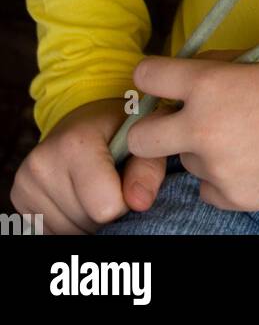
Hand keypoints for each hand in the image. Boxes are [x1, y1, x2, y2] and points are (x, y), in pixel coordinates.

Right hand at [10, 96, 171, 233]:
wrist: (83, 118)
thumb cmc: (118, 128)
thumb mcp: (141, 139)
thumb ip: (148, 169)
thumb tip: (140, 203)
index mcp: (75, 143)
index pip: (106, 207)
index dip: (124, 201)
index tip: (125, 179)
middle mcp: (42, 162)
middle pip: (87, 222)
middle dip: (105, 212)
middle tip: (109, 182)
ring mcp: (25, 181)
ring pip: (69, 232)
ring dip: (88, 220)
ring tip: (93, 188)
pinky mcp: (18, 197)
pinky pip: (52, 232)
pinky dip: (70, 222)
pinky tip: (76, 196)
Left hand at [127, 47, 258, 212]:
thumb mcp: (255, 57)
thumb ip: (213, 66)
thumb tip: (184, 73)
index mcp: (207, 85)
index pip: (148, 76)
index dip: (151, 77)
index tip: (158, 80)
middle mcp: (201, 127)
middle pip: (141, 136)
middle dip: (151, 129)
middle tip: (175, 124)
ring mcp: (214, 167)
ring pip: (186, 160)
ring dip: (202, 150)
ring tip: (242, 139)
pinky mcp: (229, 196)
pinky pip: (208, 187)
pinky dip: (222, 177)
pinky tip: (249, 160)